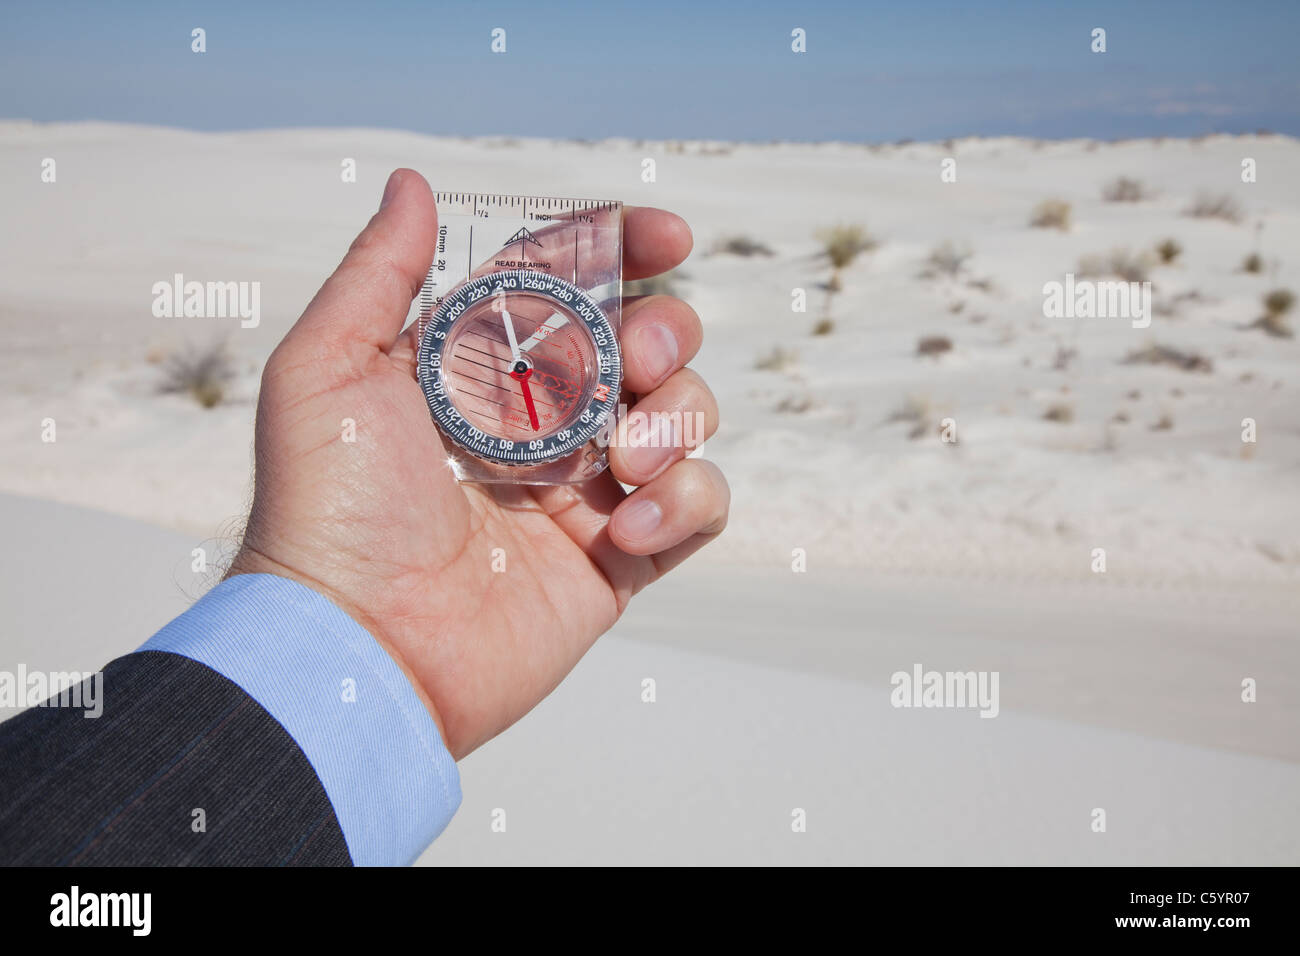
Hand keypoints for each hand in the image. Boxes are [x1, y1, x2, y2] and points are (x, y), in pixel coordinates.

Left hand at [227, 170, 727, 759]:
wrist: (356, 647)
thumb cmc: (327, 510)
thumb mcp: (325, 372)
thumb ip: (377, 275)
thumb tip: (412, 184)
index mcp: (483, 367)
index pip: (572, 285)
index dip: (624, 249)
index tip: (664, 235)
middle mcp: (543, 420)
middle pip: (647, 342)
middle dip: (665, 332)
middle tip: (638, 362)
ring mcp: (585, 491)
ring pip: (685, 418)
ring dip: (679, 419)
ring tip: (624, 463)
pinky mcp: (618, 560)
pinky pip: (699, 508)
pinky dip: (689, 501)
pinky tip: (630, 525)